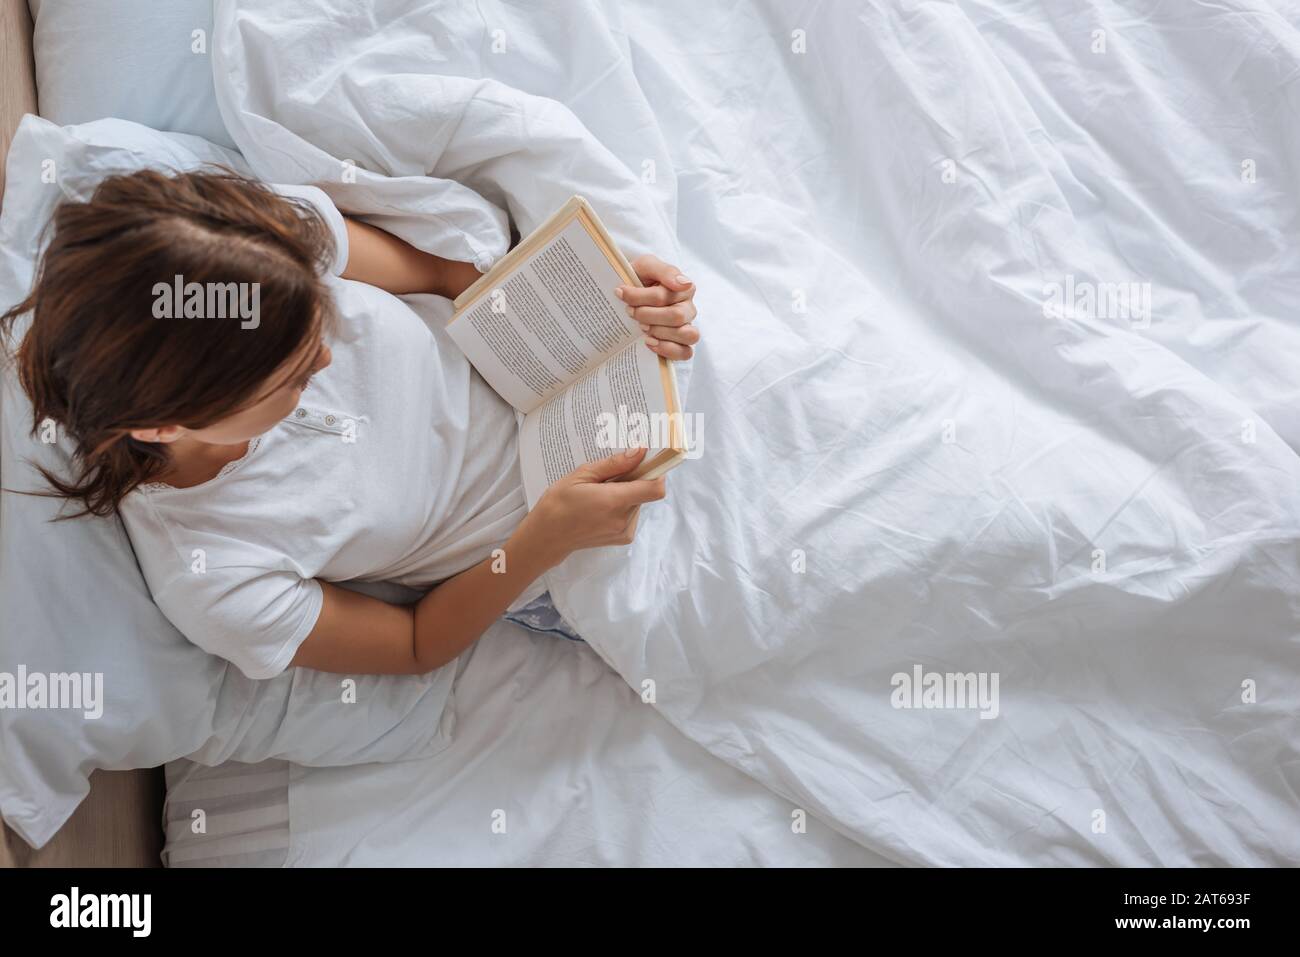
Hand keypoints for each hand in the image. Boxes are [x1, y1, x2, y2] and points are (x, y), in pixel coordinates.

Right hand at [516, 448, 666, 567]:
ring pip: (639, 502)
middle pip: (645, 492)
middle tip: (609, 478)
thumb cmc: (559, 503)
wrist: (548, 535)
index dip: (657, 472)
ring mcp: (624, 531)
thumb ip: (615, 464)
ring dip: (627, 494)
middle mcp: (623, 519)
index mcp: (613, 501)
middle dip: (634, 480)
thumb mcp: (582, 475)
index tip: (648, 462)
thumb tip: (639, 452)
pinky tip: (602, 508)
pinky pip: (633, 514)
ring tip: (600, 494)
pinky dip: (623, 506)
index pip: (655, 488)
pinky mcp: (623, 537)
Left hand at [619, 254, 699, 359]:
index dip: (639, 298)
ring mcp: (687, 327)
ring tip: (642, 328)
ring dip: (659, 332)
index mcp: (684, 288)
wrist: (628, 294)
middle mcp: (688, 308)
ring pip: (687, 335)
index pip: (664, 296)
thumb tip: (683, 284)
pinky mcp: (681, 345)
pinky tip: (649, 342)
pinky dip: (668, 349)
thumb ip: (664, 270)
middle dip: (647, 315)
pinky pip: (685, 352)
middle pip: (676, 316)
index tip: (621, 293)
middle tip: (630, 312)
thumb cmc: (639, 279)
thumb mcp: (646, 266)